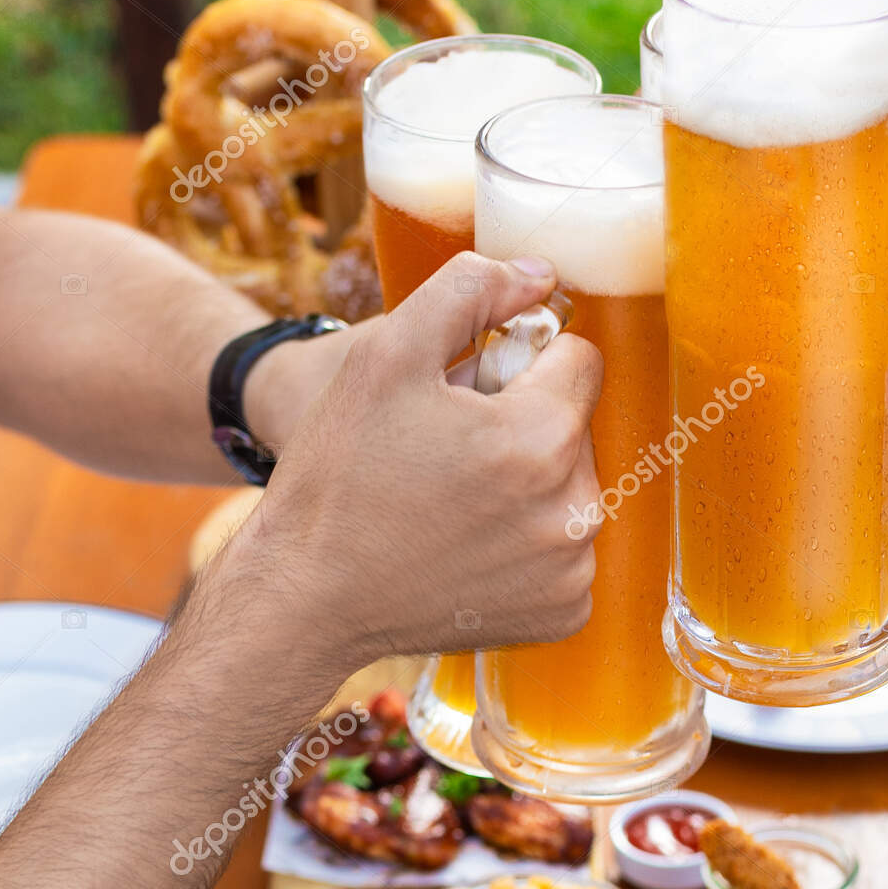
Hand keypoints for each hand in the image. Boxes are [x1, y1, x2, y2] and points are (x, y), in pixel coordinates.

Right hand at [222, 252, 603, 679]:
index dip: (522, 360)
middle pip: (576, 426)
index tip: (469, 391)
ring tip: (455, 498)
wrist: (307, 598)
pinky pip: (566, 549)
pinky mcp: (563, 613)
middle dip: (526, 422)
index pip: (580, 359)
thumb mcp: (385, 355)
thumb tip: (538, 276)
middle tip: (450, 448)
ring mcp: (572, 570)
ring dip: (530, 481)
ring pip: (572, 487)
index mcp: (542, 438)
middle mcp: (575, 511)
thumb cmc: (340, 476)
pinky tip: (470, 545)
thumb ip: (468, 290)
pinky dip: (529, 541)